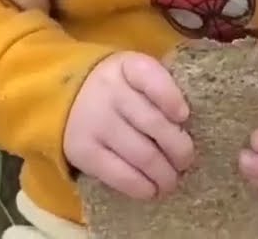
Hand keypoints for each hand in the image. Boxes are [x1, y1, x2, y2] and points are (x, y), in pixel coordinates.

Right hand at [63, 52, 194, 199]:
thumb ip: (161, 89)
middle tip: (186, 161)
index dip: (171, 98)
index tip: (185, 116)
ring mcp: (94, 122)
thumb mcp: (136, 76)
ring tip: (172, 181)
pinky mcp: (83, 151)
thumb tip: (189, 127)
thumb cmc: (119, 90)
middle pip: (154, 124)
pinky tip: (151, 190)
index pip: (152, 78)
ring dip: (164, 174)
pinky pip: (119, 174)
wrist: (68, 99)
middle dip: (179, 149)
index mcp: (128, 67)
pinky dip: (141, 187)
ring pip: (142, 154)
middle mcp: (109, 91)